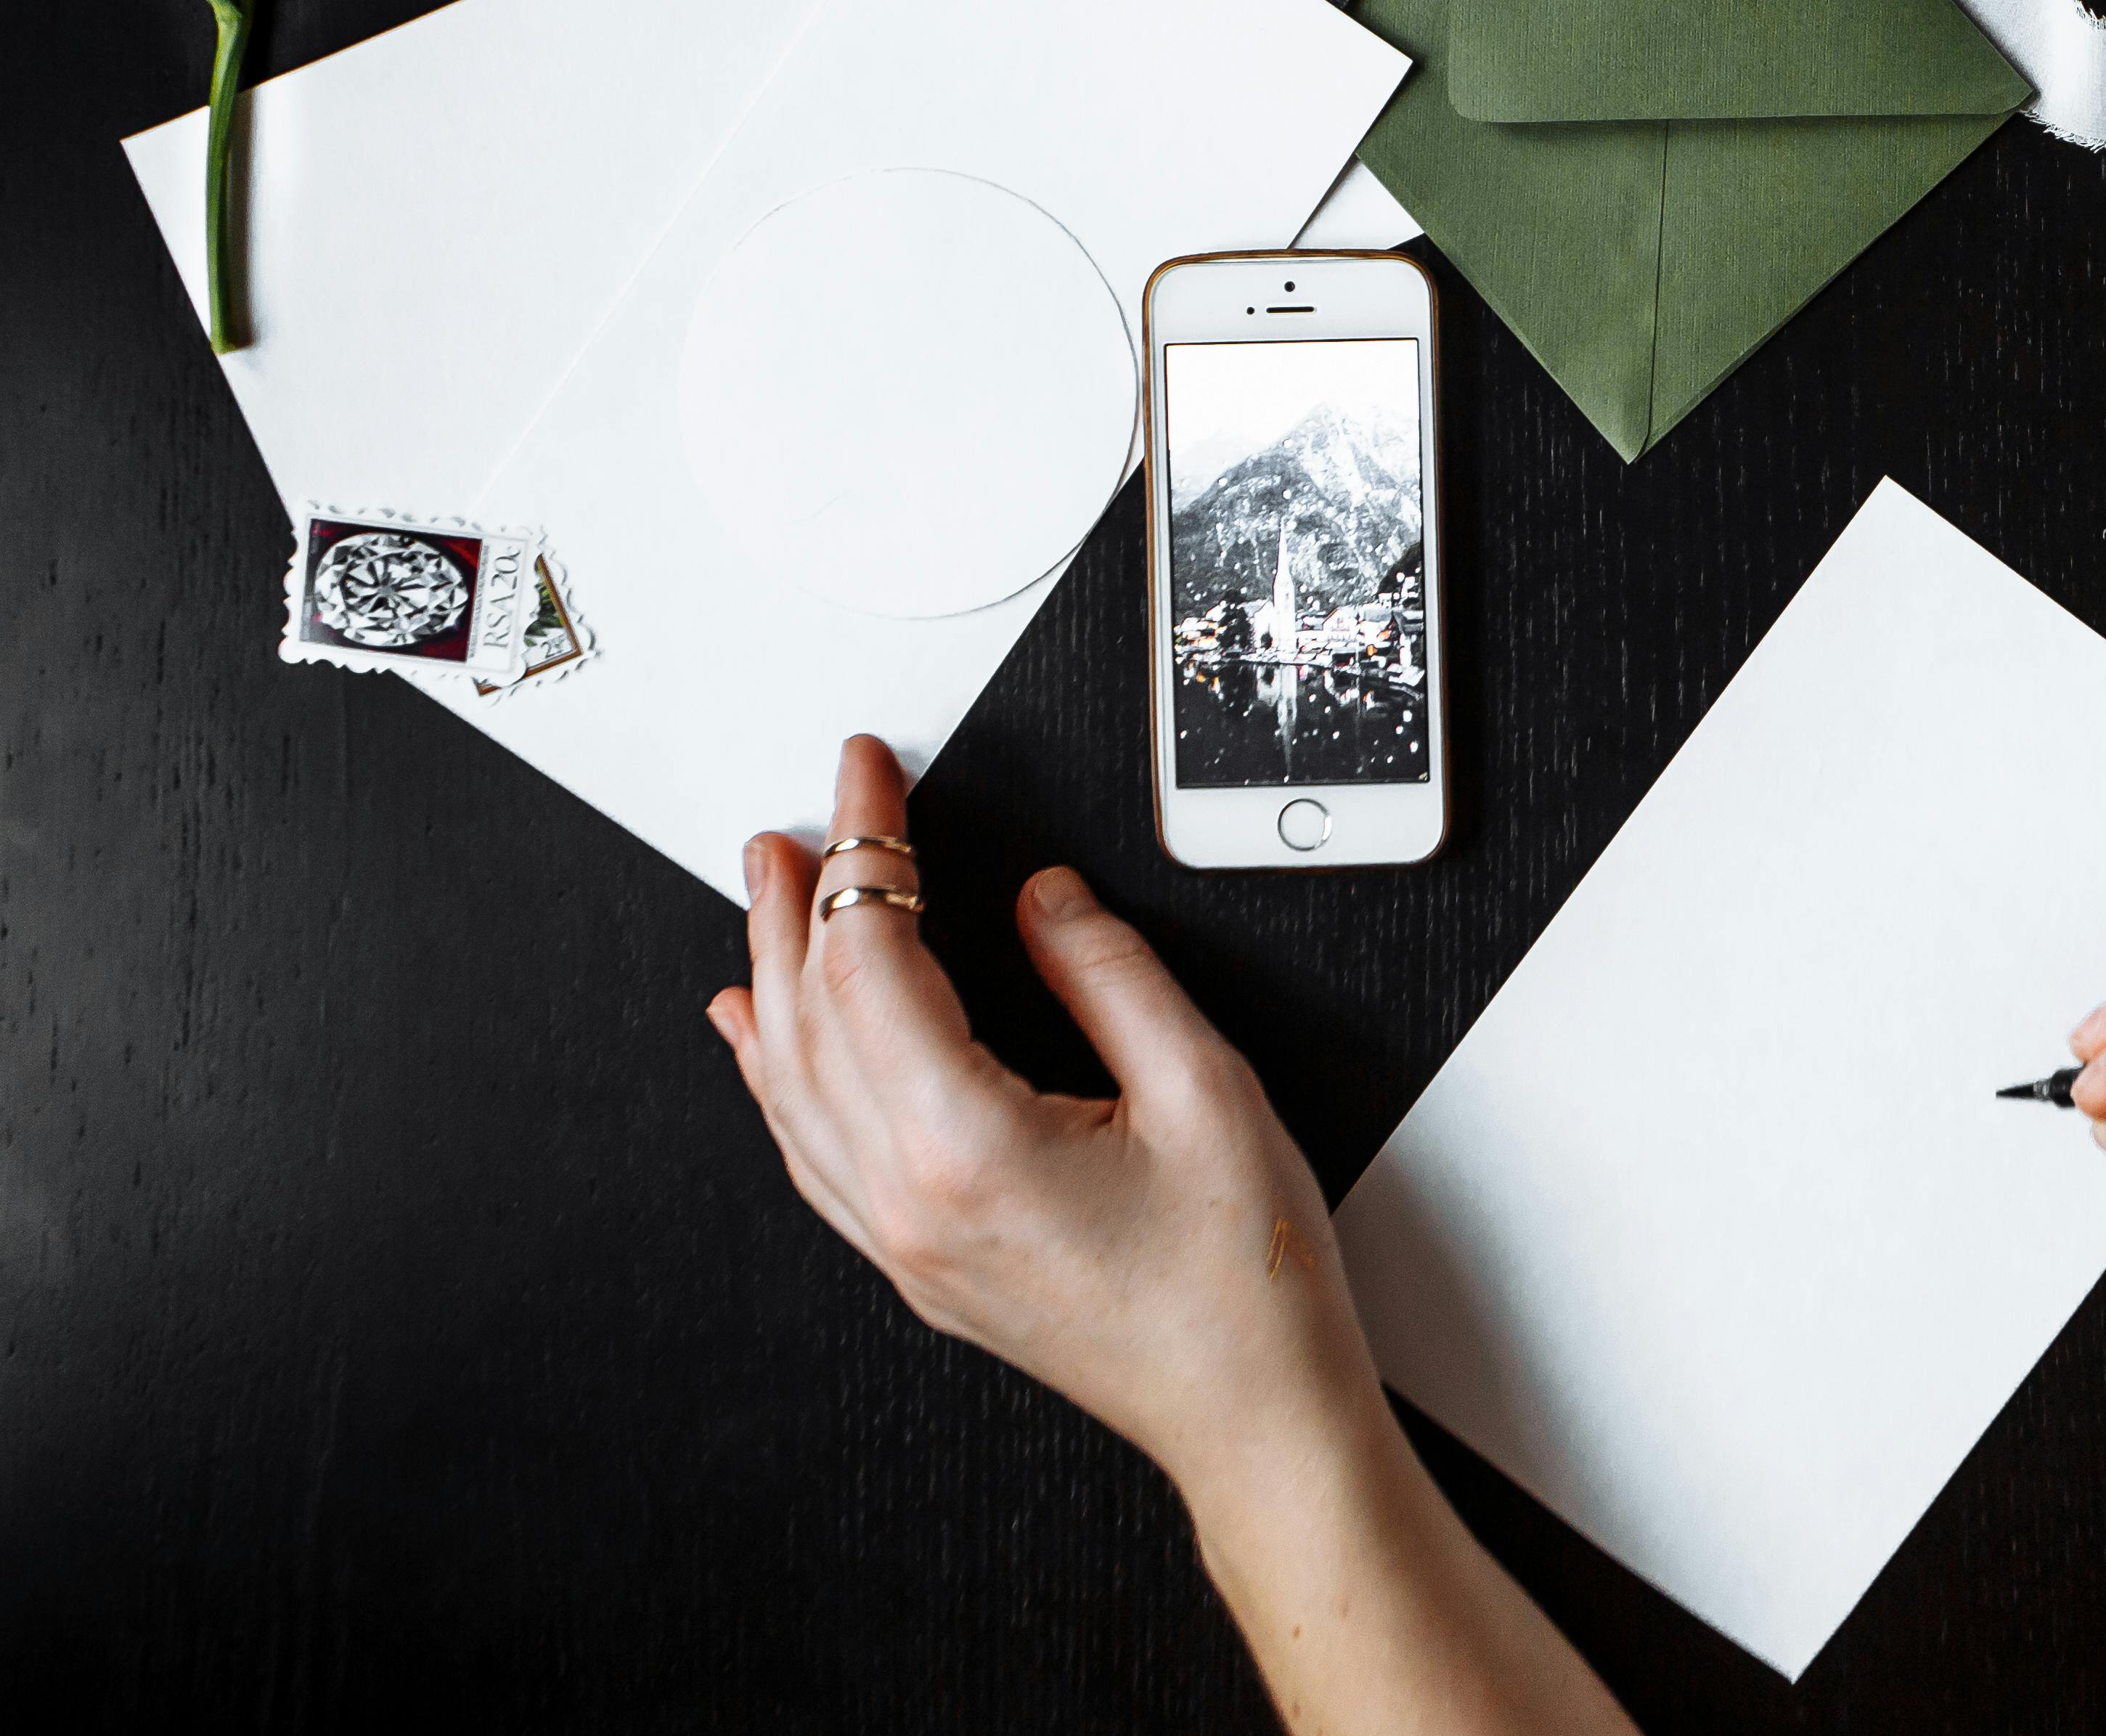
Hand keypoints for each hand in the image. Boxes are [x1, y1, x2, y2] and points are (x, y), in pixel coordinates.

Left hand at [701, 739, 1376, 1489]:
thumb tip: (1043, 899)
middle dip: (803, 899)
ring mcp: (905, 1243)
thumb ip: (1110, 974)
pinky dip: (776, 1078)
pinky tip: (762, 1038)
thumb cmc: (1243, 1281)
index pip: (876, 958)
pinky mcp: (921, 1266)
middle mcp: (909, 1200)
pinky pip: (813, 1153)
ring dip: (777, 976)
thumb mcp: (1204, 1088)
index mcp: (966, 1146)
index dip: (866, 849)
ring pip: (795, 1086)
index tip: (870, 779)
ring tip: (773, 894)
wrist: (1254, 1416)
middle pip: (815, 1017)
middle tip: (804, 817)